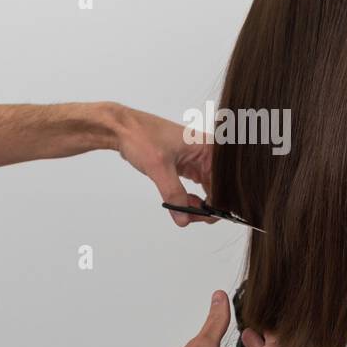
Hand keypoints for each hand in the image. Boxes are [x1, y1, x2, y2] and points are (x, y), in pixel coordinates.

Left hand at [112, 105, 215, 226]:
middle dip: (207, 206)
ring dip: (198, 204)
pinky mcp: (188, 166)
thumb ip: (173, 194)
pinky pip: (197, 188)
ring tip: (182, 209)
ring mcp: (199, 161)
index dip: (216, 203)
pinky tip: (180, 203)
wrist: (123, 128)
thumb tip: (184, 218)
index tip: (201, 216)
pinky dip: (190, 199)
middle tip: (189, 216)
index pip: (223, 182)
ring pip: (209, 190)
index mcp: (209, 147)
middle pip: (218, 188)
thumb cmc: (141, 135)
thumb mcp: (158, 166)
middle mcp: (209, 154)